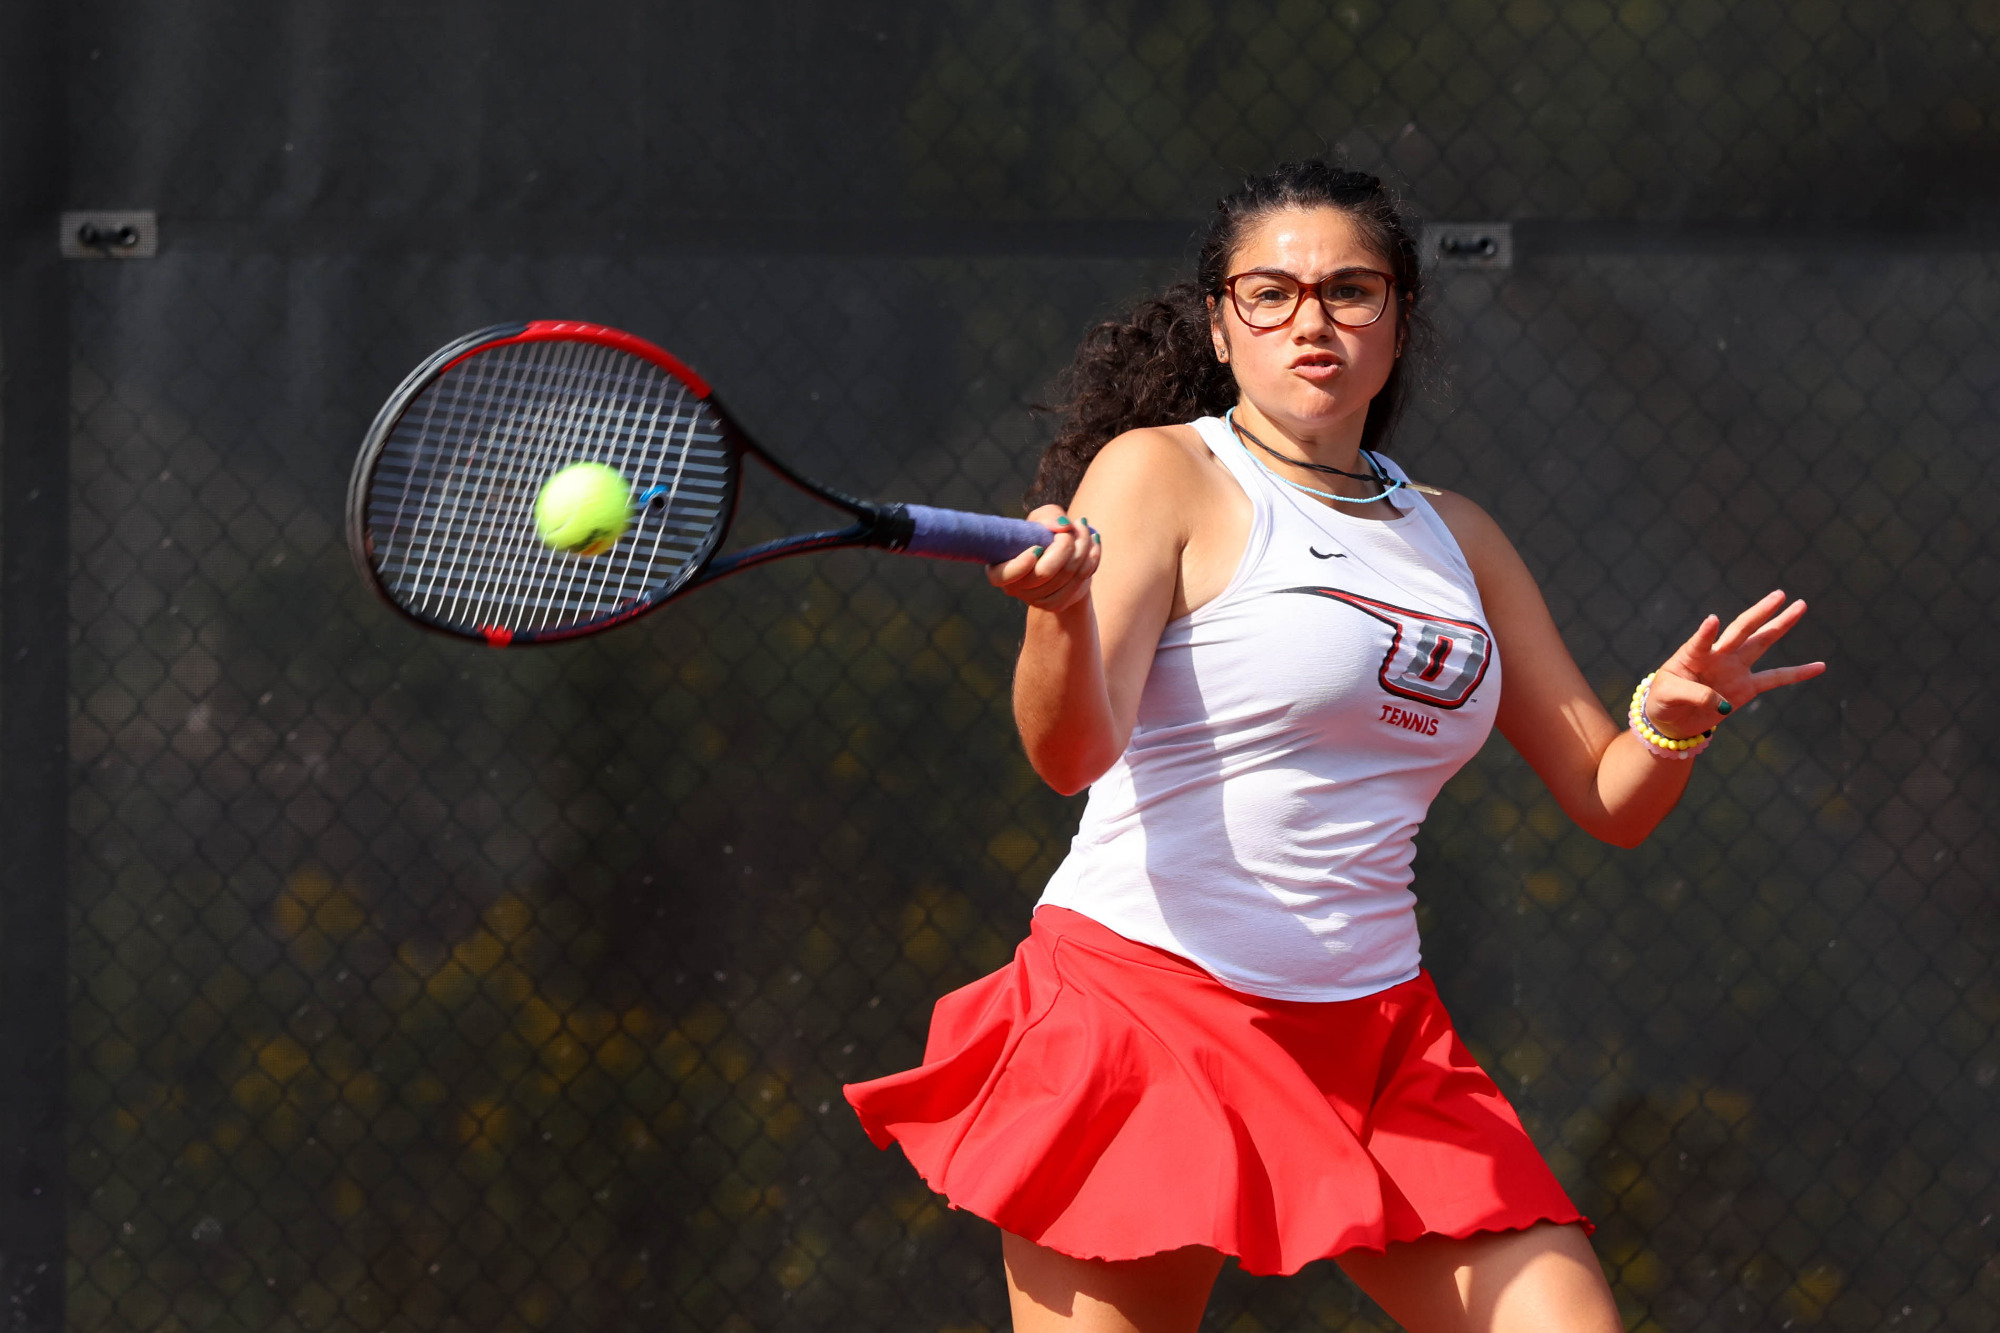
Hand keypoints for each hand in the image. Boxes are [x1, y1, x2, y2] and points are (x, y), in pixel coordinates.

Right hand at [986, 504, 1100, 613]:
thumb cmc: (1043, 534)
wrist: (1062, 557)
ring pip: (1066, 575)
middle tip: (1074, 526)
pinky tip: (1094, 544)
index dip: (1022, 563)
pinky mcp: (1056, 604)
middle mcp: (1014, 588)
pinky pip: (1080, 582)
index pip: (1004, 575)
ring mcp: (1035, 600)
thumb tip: (1064, 527)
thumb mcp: (1041, 518)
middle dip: (1065, 544)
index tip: (1039, 547)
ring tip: (1084, 528)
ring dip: (1082, 546)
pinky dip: (1092, 559)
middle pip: (1044, 572)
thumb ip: (1049, 516)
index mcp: (999, 568)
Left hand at [1645, 590, 1826, 738]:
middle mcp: (1718, 656)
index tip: (1713, 621)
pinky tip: (1820, 666)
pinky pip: (1776, 679)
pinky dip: (1798, 673)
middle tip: (1780, 594)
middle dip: (1760, 612)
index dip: (1706, 632)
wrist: (1671, 719)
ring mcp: (1734, 669)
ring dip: (1780, 625)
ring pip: (1762, 643)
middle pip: (1742, 630)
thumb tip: (1724, 705)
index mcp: (1693, 653)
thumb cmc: (1662, 700)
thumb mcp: (1669, 695)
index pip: (1701, 640)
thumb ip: (1695, 695)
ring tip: (1800, 605)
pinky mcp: (1746, 688)